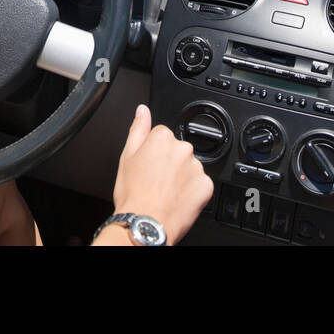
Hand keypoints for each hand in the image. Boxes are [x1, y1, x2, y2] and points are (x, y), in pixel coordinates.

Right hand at [96, 104, 213, 244]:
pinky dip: (191, 191)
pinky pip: (200, 184)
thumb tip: (142, 110)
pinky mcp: (206, 185)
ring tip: (165, 192)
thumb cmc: (133, 194)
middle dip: (169, 162)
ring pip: (189, 167)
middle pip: (177, 150)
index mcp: (162, 138)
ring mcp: (196, 167)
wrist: (146, 223)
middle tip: (156, 181)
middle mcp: (183, 148)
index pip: (161, 136)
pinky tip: (177, 199)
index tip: (149, 166)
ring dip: (181, 176)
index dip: (153, 152)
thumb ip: (138, 128)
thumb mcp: (127, 156)